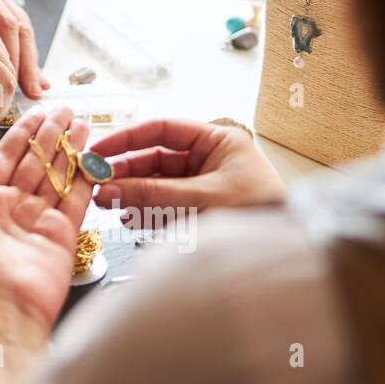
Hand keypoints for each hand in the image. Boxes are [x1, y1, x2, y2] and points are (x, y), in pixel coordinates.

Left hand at [0, 103, 91, 331]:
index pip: (4, 157)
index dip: (20, 133)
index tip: (34, 112)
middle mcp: (11, 209)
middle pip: (33, 162)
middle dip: (49, 134)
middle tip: (63, 109)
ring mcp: (38, 220)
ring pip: (56, 175)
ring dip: (68, 148)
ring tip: (80, 122)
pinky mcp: (62, 234)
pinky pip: (75, 198)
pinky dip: (84, 176)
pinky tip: (90, 155)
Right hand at [89, 118, 285, 213]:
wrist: (286, 253)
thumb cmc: (258, 216)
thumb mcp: (200, 200)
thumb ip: (151, 194)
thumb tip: (108, 189)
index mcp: (217, 141)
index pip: (163, 130)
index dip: (127, 138)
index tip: (99, 149)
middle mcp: (209, 159)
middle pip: (155, 158)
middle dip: (126, 172)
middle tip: (98, 182)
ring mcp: (204, 185)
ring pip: (157, 184)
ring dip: (132, 194)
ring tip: (109, 204)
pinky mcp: (200, 210)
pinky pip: (165, 205)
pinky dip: (146, 211)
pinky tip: (129, 217)